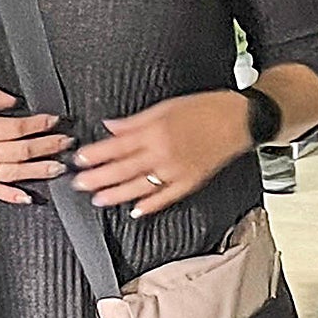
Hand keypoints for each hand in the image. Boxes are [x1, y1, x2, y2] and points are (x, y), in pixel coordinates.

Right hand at [0, 84, 69, 203]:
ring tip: (59, 167)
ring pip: (13, 174)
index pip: (14, 128)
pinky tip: (29, 197)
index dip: (38, 125)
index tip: (54, 120)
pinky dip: (13, 196)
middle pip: (19, 152)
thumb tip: (15, 101)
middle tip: (67, 143)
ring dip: (39, 171)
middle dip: (47, 147)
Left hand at [73, 91, 253, 210]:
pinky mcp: (190, 181)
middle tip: (79, 184)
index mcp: (155, 132)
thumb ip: (135, 121)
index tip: (79, 159)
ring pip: (140, 186)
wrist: (239, 120)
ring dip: (117, 194)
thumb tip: (110, 126)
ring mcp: (176, 171)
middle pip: (123, 169)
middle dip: (98, 177)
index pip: (117, 146)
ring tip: (99, 199)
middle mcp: (163, 153)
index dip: (95, 154)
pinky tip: (136, 211)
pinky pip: (166, 197)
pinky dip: (150, 205)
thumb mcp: (166, 106)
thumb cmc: (205, 109)